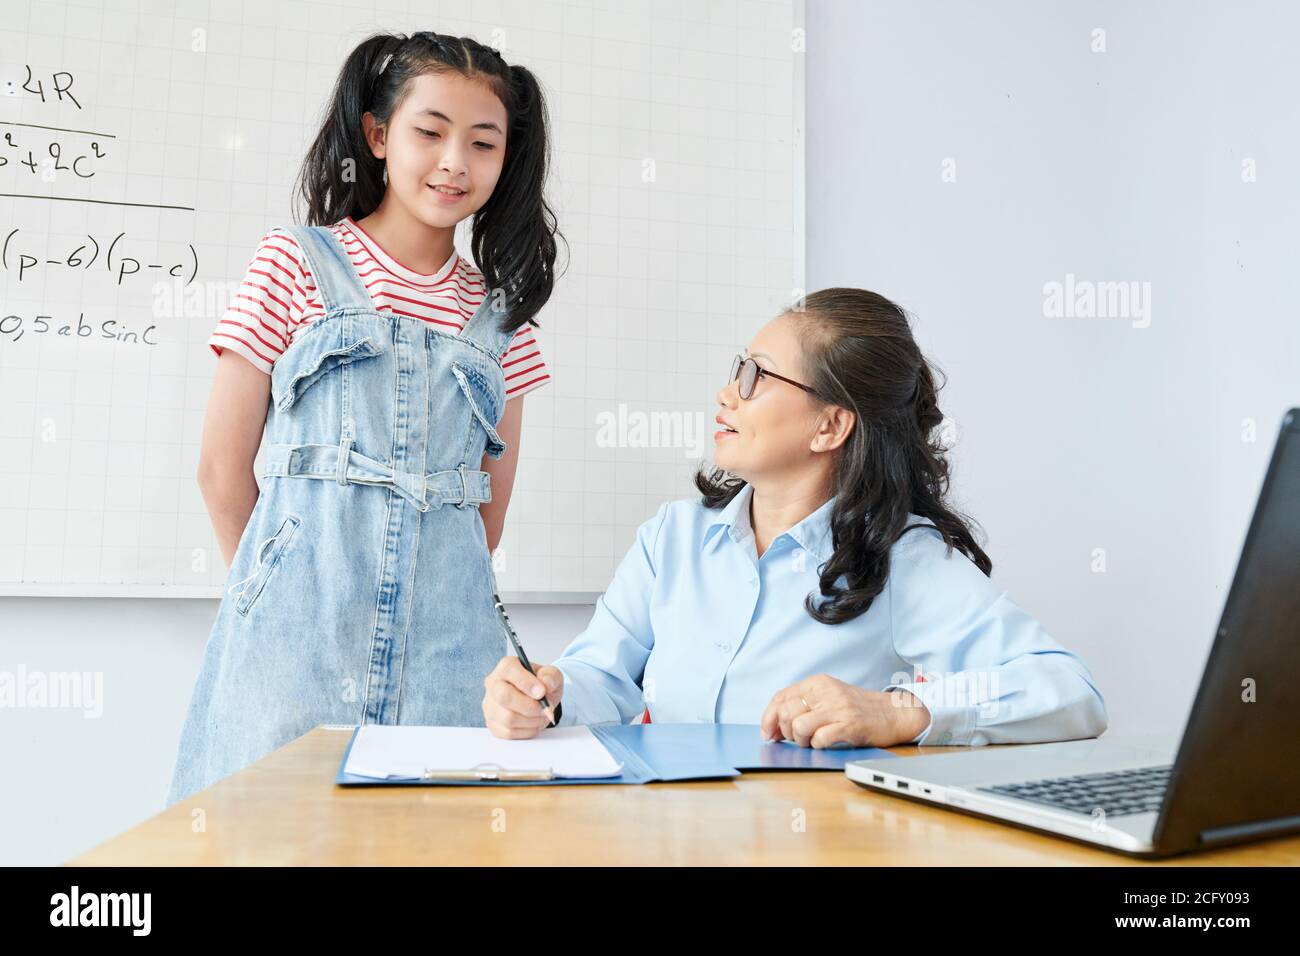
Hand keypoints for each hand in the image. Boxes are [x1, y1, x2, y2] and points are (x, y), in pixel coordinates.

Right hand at [482, 656, 564, 739]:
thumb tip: (546, 684)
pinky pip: (509, 733)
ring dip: (532, 721)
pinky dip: (527, 731)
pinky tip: (533, 723)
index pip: (509, 670)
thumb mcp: (552, 675)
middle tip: (546, 709)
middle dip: (530, 706)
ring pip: (508, 718)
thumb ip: (551, 676)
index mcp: (506, 666)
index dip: (526, 682)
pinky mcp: (492, 724)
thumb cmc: (542, 685)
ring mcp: (490, 705)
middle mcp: (493, 684)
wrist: (538, 700)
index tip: (542, 692)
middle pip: (504, 696)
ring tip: (542, 715)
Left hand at [758, 674, 930, 748]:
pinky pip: (820, 739)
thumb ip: (803, 706)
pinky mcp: (851, 725)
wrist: (894, 713)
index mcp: (818, 682)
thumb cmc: (857, 708)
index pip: (781, 697)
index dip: (769, 718)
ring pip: (799, 726)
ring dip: (801, 740)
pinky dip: (818, 745)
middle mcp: (827, 692)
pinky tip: (826, 742)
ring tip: (812, 740)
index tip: (768, 734)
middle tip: (797, 738)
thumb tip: (773, 727)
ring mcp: (839, 708)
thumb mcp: (828, 698)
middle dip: (786, 731)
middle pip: (787, 713)